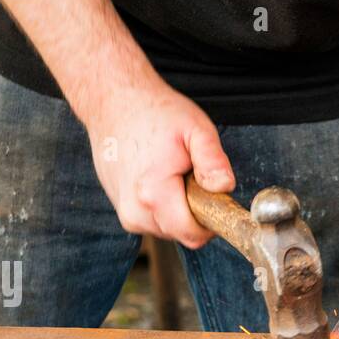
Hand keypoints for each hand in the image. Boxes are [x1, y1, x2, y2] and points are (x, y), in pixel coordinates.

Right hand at [83, 79, 234, 248]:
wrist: (113, 102)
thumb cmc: (155, 113)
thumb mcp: (195, 129)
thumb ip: (213, 160)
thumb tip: (224, 187)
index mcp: (154, 195)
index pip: (193, 236)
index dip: (211, 221)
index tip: (213, 196)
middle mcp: (135, 212)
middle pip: (182, 234)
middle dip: (194, 211)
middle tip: (190, 175)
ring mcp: (126, 214)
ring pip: (169, 229)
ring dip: (179, 208)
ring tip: (172, 173)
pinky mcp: (123, 212)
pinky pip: (155, 221)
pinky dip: (164, 206)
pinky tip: (158, 178)